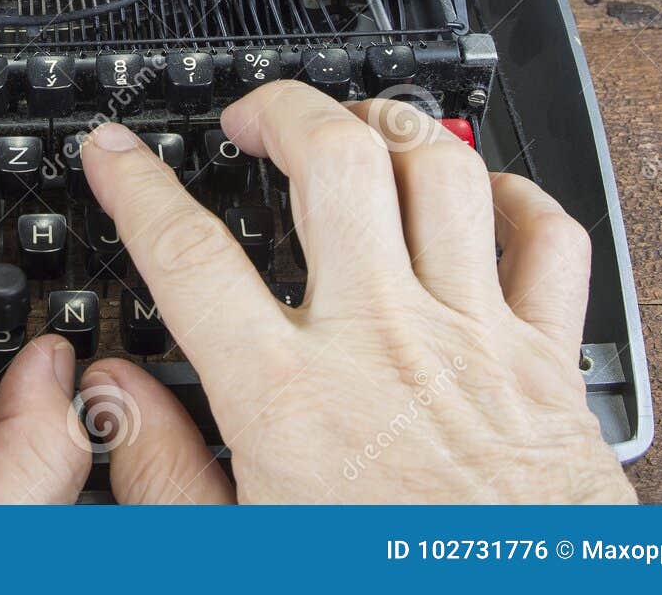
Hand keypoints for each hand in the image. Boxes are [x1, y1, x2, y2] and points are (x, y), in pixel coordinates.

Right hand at [77, 80, 634, 503]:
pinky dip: (516, 195)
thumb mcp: (236, 555)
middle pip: (333, 164)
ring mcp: (474, 341)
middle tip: (250, 118)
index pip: (189, 255)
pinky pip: (549, 238)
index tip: (117, 153)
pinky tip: (480, 194)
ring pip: (441, 172)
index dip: (138, 186)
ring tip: (351, 125)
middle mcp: (384, 345)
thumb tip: (112, 392)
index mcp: (292, 398)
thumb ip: (161, 469)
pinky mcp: (549, 362)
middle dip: (281, 110)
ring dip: (386, 125)